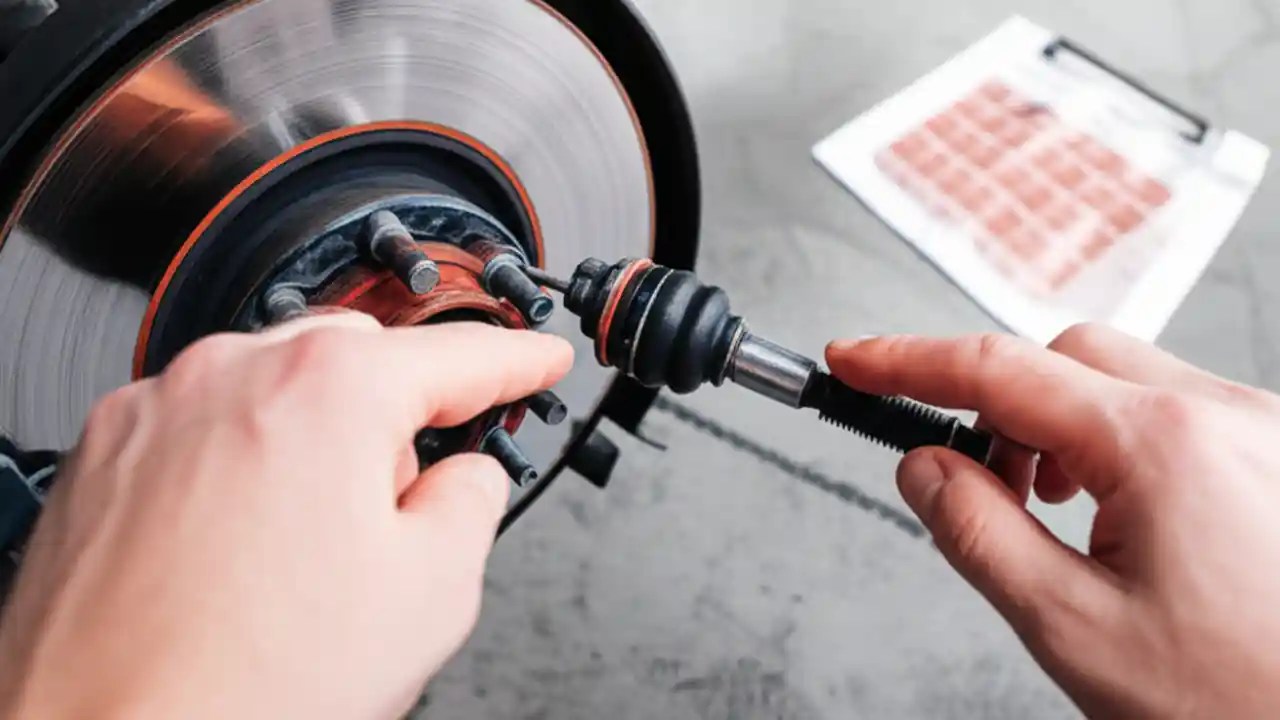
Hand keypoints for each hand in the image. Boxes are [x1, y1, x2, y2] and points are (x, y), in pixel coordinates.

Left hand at [0, 317, 571, 718]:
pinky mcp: (106, 453)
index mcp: (331, 390)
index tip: (537, 360)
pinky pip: (203, 425)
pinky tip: (242, 551)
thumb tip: (465, 479)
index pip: (458, 357)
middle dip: (396, 418)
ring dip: (313, 442)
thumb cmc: (248, 685)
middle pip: (360, 363)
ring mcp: (159, 408)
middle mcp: (235, 374)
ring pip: (276, 388)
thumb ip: (473, 501)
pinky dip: (238, 463)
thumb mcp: (431, 592)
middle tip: (402, 507)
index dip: (516, 360)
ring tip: (306, 554)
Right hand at [828, 324, 1279, 718]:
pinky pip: (1173, 413)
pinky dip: (1114, 444)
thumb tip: (923, 466)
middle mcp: (1224, 416)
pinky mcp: (1275, 459)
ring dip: (1058, 428)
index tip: (854, 363)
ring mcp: (1261, 433)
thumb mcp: (1072, 628)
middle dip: (997, 406)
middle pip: (1065, 360)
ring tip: (1051, 513)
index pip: (1001, 370)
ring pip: (1122, 382)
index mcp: (1164, 445)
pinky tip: (1114, 514)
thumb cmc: (1240, 703)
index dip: (909, 363)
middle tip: (968, 480)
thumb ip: (978, 532)